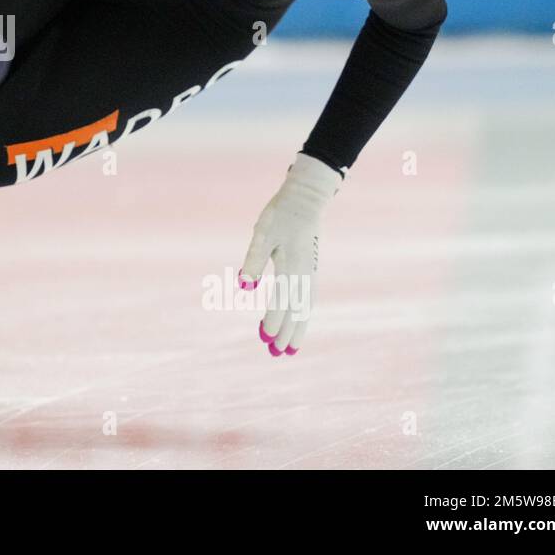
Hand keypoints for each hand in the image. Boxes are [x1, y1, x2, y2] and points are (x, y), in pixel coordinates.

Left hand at [237, 152, 341, 356]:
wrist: (305, 199)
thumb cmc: (280, 215)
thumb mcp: (262, 234)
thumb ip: (253, 260)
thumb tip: (243, 286)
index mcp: (292, 268)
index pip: (281, 302)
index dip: (273, 322)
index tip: (265, 339)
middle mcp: (305, 275)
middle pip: (297, 312)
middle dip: (286, 334)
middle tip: (276, 355)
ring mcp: (310, 273)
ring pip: (305, 308)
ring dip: (297, 329)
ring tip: (291, 348)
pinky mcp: (310, 269)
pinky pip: (308, 299)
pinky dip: (303, 315)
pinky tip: (298, 323)